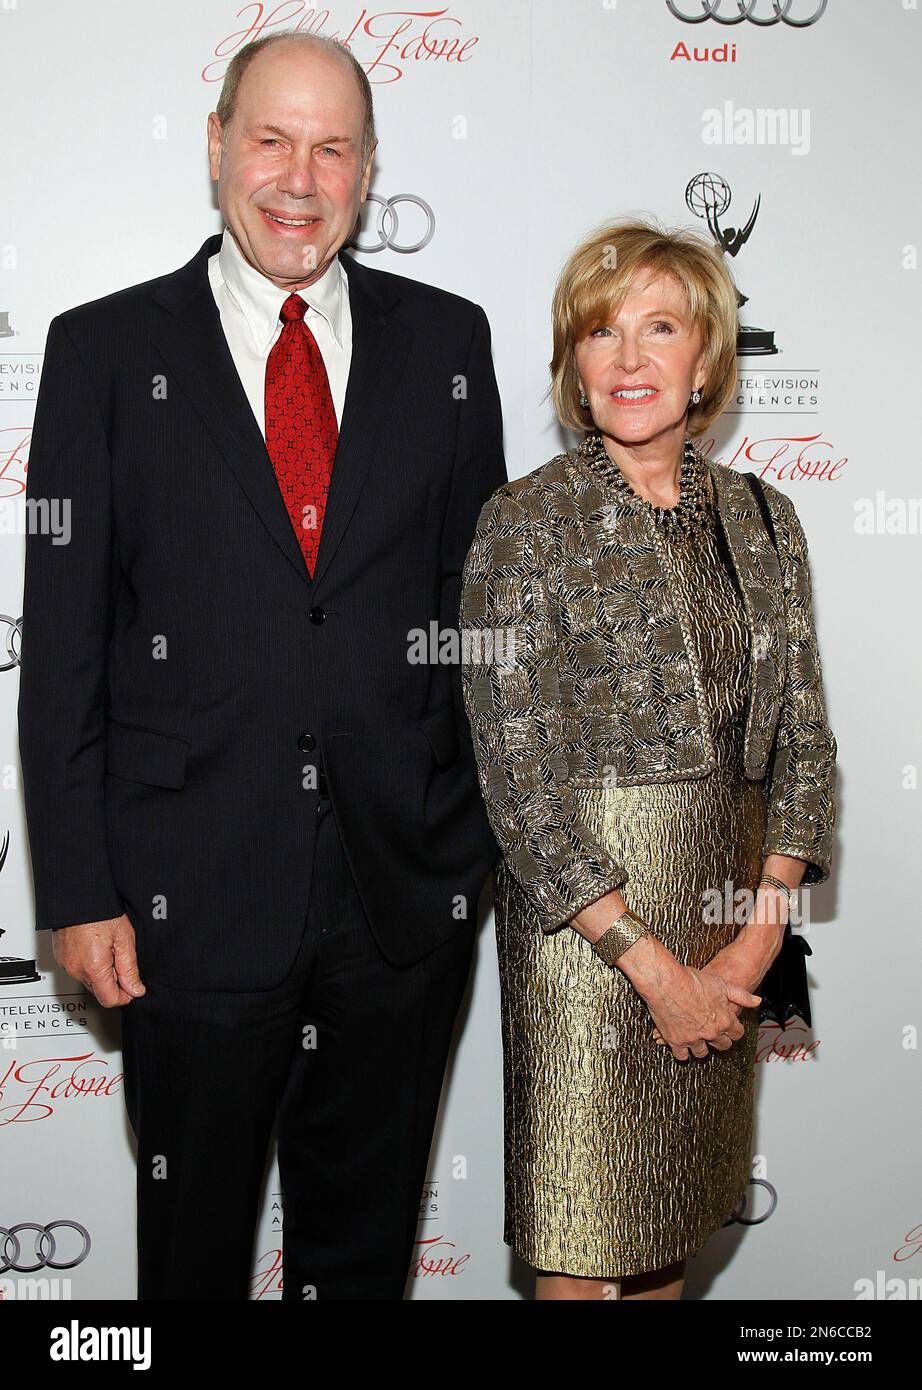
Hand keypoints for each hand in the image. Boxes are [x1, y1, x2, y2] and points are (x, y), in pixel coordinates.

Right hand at [52, 914, 145, 1007]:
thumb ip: (130, 968)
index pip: (110, 1000)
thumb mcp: (124, 939)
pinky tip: (95, 946)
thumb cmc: (100, 912)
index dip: (125, 996)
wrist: (77, 895)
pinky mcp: (61, 958)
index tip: (133, 986)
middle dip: (114, 980)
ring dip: (101, 972)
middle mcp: (76, 969)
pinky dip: (89, 964)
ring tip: (107, 947)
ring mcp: (66, 964)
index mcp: (93, 967)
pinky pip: (78, 969)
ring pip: (89, 980)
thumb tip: (136, 990)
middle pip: (99, 990)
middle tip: (120, 956)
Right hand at [645, 961, 759, 1061]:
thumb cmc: (692, 980)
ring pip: (702, 1053)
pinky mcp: (676, 1041)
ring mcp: (694, 1039)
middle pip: (722, 1045)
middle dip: (719, 1041)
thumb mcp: (721, 983)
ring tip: (697, 1041)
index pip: (737, 1034)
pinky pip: (682, 1055)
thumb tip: (756, 1002)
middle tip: (714, 1035)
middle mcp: (711, 1032)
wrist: (666, 981)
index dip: (734, 1031)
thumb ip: (741, 995)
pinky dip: (682, 1052)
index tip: (730, 1030)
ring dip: (701, 1048)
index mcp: (724, 1019)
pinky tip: (682, 1045)